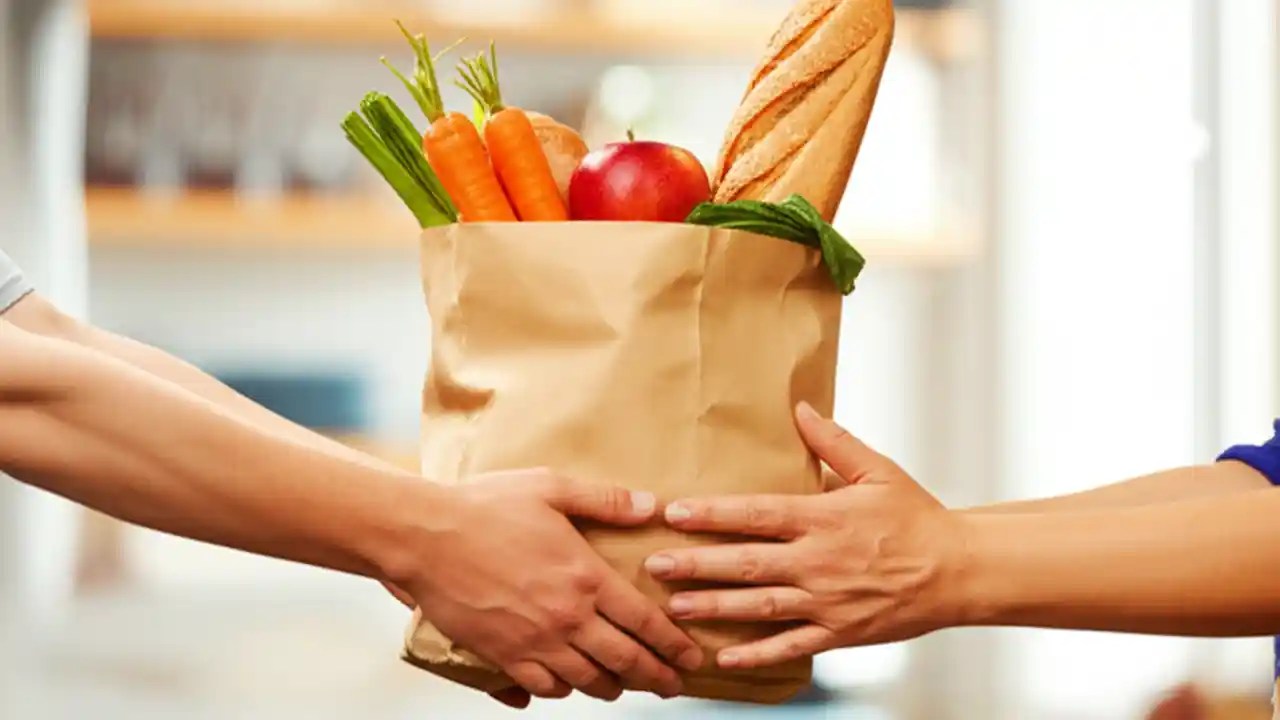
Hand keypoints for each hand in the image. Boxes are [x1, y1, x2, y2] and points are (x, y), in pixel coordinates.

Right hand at [388, 469, 703, 702]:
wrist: (425, 536)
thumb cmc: (487, 505)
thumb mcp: (551, 488)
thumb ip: (605, 501)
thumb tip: (651, 506)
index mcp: (586, 577)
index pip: (645, 622)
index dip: (674, 645)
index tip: (692, 658)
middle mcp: (567, 618)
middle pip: (625, 661)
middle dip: (656, 678)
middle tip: (673, 687)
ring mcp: (534, 642)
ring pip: (587, 680)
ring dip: (612, 686)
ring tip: (623, 686)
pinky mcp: (502, 656)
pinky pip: (543, 689)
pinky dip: (563, 690)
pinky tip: (569, 684)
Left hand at [644, 403, 967, 669]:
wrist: (959, 571)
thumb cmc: (917, 518)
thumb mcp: (878, 471)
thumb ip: (834, 442)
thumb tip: (800, 408)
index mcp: (824, 518)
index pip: (757, 514)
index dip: (713, 515)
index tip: (674, 514)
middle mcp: (819, 561)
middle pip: (747, 562)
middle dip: (697, 564)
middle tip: (654, 566)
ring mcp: (827, 601)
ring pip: (760, 606)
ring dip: (715, 607)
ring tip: (675, 608)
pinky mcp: (840, 632)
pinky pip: (791, 645)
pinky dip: (758, 653)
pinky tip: (724, 655)